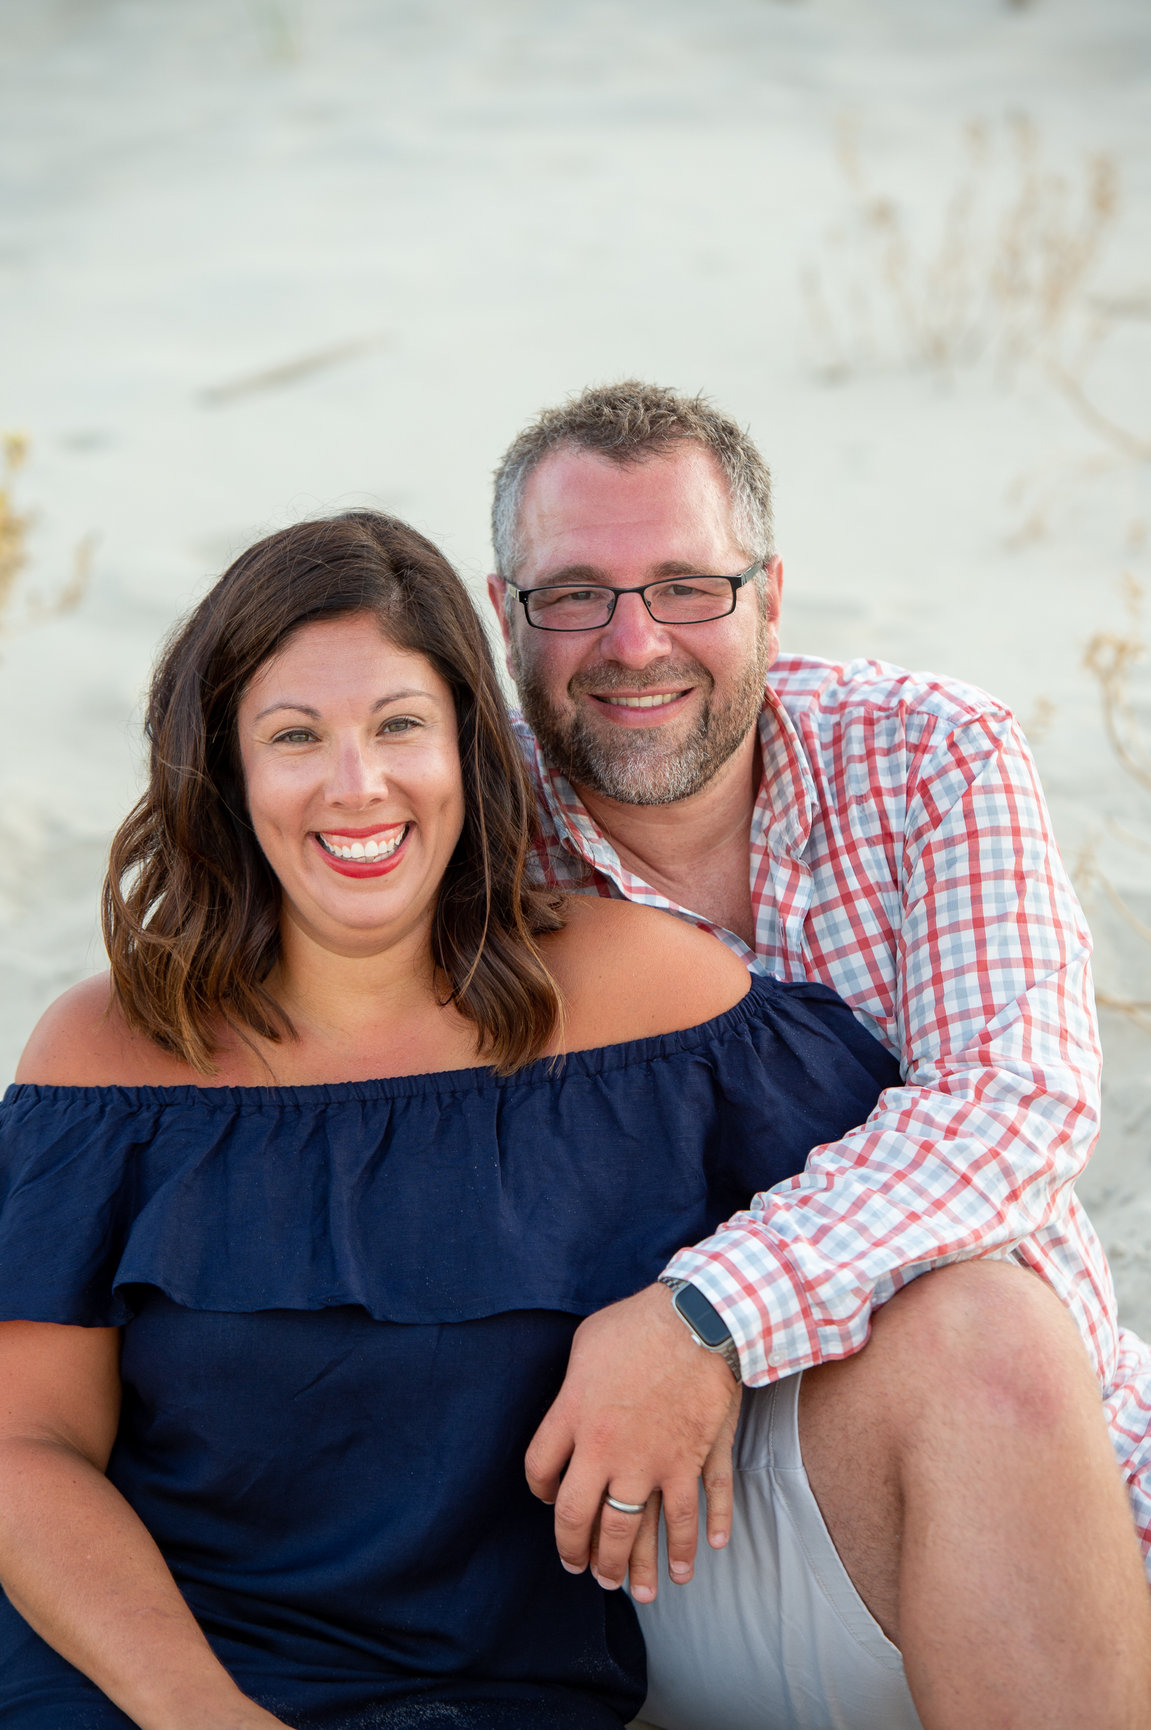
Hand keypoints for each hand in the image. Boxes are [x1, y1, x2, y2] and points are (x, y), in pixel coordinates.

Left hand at [525, 1283, 741, 1597]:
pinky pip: (696, 1510)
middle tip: (585, 1570)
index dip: (540, 1493)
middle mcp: (607, 1452)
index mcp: (573, 1418)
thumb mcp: (584, 1345)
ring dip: (637, 1567)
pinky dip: (699, 1538)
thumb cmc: (637, 1323)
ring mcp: (652, 1462)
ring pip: (637, 1532)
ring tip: (640, 1592)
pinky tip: (700, 1557)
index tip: (547, 1501)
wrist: (697, 1318)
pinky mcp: (692, 1461)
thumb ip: (572, 1386)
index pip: (541, 1475)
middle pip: (582, 1520)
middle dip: (581, 1552)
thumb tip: (569, 1406)